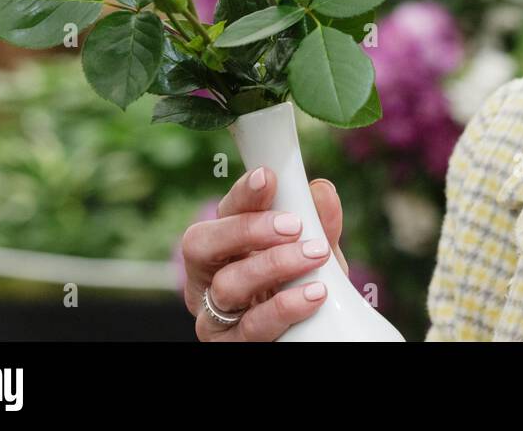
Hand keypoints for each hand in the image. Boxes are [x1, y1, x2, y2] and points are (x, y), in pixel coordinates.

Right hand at [182, 166, 348, 340]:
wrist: (311, 334)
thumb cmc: (303, 288)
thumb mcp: (318, 254)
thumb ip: (320, 225)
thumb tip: (321, 191)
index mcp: (225, 246)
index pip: (222, 212)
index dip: (242, 194)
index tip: (268, 177)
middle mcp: (209, 278)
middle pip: (201, 244)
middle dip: (247, 229)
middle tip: (293, 225)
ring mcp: (214, 315)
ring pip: (226, 285)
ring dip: (274, 265)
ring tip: (314, 255)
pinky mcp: (229, 345)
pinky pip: (251, 326)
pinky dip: (284, 307)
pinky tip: (314, 294)